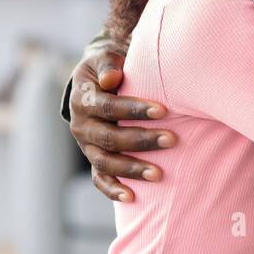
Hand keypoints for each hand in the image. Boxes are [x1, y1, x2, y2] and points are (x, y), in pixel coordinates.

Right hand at [67, 33, 175, 201]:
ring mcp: (87, 145)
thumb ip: (109, 64)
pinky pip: (99, 178)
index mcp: (83, 99)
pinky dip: (113, 189)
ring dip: (132, 169)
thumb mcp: (104, 57)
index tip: (163, 110)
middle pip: (110, 138)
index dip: (134, 110)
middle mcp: (81, 125)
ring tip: (159, 174)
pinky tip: (132, 197)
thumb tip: (113, 79)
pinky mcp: (94, 158)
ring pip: (106, 162)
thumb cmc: (109, 65)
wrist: (97, 77)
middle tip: (172, 140)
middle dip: (142, 140)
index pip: (109, 107)